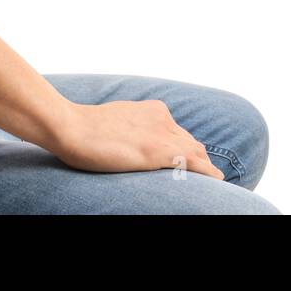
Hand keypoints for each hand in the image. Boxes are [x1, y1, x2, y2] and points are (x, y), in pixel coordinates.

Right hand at [49, 99, 225, 179]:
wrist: (72, 126)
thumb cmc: (85, 126)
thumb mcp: (117, 121)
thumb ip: (133, 128)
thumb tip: (135, 144)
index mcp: (153, 110)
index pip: (178, 132)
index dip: (187, 148)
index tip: (191, 160)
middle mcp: (163, 119)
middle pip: (191, 142)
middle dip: (200, 159)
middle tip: (207, 175)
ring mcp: (162, 135)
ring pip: (196, 152)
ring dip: (206, 167)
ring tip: (214, 181)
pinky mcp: (158, 152)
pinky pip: (194, 163)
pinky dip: (209, 172)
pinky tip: (218, 181)